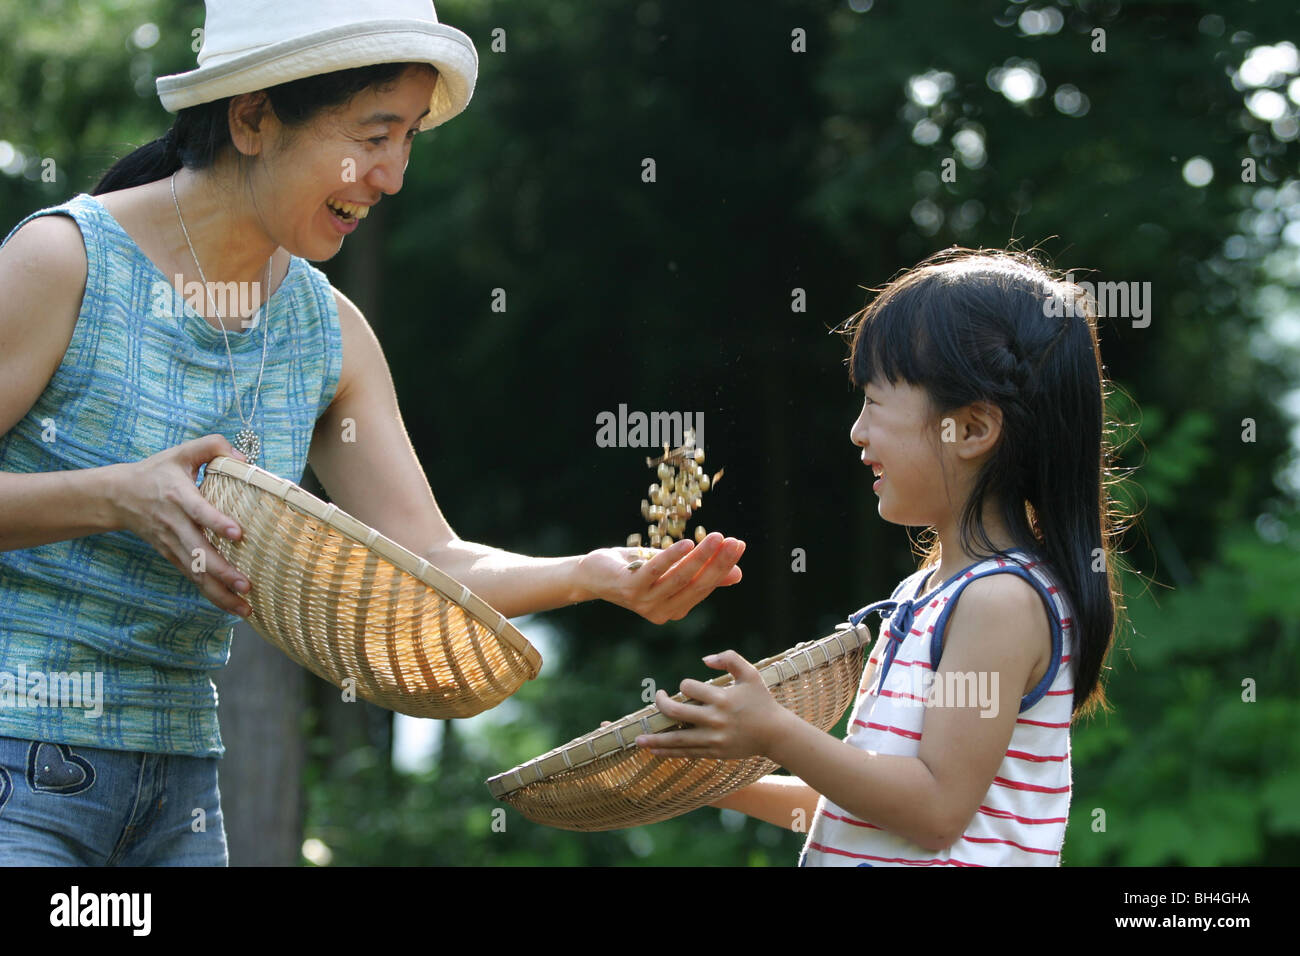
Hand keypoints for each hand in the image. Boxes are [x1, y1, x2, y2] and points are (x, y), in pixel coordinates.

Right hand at [111, 434, 253, 618]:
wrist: (118, 496)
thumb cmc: (158, 471)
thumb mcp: (182, 451)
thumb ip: (214, 446)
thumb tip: (246, 460)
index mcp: (178, 495)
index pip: (198, 510)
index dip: (217, 522)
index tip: (238, 534)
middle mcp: (174, 524)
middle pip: (198, 552)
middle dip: (222, 571)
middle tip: (246, 585)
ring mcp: (172, 544)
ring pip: (196, 573)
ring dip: (220, 593)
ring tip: (246, 608)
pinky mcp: (172, 556)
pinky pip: (193, 579)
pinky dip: (213, 595)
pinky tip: (235, 607)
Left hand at [575, 532, 744, 624]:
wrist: (593, 575)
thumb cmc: (635, 570)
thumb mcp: (671, 570)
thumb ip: (700, 573)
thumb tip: (738, 575)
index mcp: (676, 609)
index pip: (706, 587)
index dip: (723, 566)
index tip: (738, 545)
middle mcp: (663, 612)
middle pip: (697, 585)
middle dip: (718, 562)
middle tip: (734, 541)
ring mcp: (646, 603)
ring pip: (680, 578)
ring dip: (700, 557)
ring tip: (716, 537)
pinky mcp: (630, 590)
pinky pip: (655, 571)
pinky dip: (672, 557)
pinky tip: (687, 543)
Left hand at [635, 650, 787, 759]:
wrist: (776, 734)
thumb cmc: (762, 701)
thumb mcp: (750, 674)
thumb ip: (729, 658)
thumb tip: (704, 660)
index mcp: (722, 699)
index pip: (689, 688)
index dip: (684, 686)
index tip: (687, 688)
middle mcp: (715, 720)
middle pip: (676, 713)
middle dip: (660, 706)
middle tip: (656, 700)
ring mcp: (713, 739)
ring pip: (677, 739)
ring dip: (655, 739)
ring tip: (638, 739)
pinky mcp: (714, 752)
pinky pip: (686, 753)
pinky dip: (668, 752)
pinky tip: (654, 751)